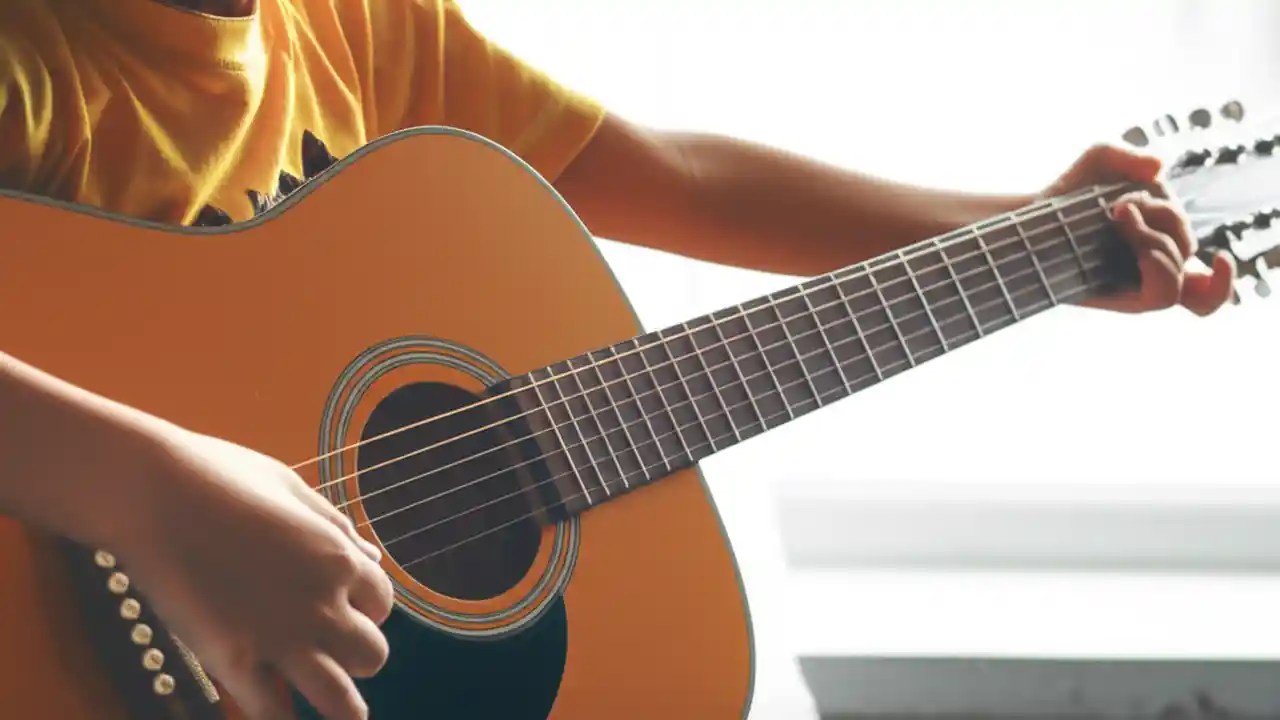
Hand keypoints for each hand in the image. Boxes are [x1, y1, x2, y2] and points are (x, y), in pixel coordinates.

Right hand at [112, 428, 392, 719]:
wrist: (152, 491)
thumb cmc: (220, 477)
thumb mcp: (293, 489)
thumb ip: (335, 528)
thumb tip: (371, 557)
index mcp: (339, 559)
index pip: (381, 604)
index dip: (364, 609)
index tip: (342, 609)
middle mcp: (321, 603)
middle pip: (372, 655)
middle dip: (355, 655)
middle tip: (330, 651)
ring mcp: (279, 637)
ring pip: (341, 700)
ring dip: (343, 708)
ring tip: (342, 715)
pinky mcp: (232, 661)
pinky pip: (273, 714)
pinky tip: (280, 716)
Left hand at [1040, 144, 1235, 315]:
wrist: (1031, 217)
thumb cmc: (1070, 190)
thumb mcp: (1101, 158)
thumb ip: (1130, 156)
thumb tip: (1157, 169)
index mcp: (1164, 241)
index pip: (1208, 279)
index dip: (1224, 278)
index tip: (1223, 257)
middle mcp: (1156, 266)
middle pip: (1186, 245)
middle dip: (1157, 215)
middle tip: (1117, 204)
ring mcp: (1138, 283)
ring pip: (1179, 267)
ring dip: (1155, 237)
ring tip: (1118, 216)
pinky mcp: (1120, 298)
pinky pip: (1162, 296)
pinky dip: (1161, 266)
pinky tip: (1141, 248)